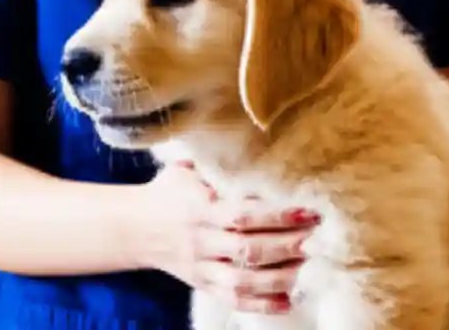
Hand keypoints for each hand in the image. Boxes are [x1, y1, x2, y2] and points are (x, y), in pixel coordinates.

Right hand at [130, 161, 319, 314]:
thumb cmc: (165, 192)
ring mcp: (201, 267)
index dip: (276, 217)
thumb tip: (252, 143)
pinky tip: (287, 301)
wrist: (131, 227)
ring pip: (242, 281)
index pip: (242, 215)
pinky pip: (232, 300)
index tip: (306, 212)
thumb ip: (215, 164)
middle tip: (317, 239)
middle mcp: (200, 241)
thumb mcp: (184, 170)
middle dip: (287, 246)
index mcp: (198, 209)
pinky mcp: (201, 284)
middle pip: (248, 250)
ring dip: (279, 277)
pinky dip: (260, 305)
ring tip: (307, 266)